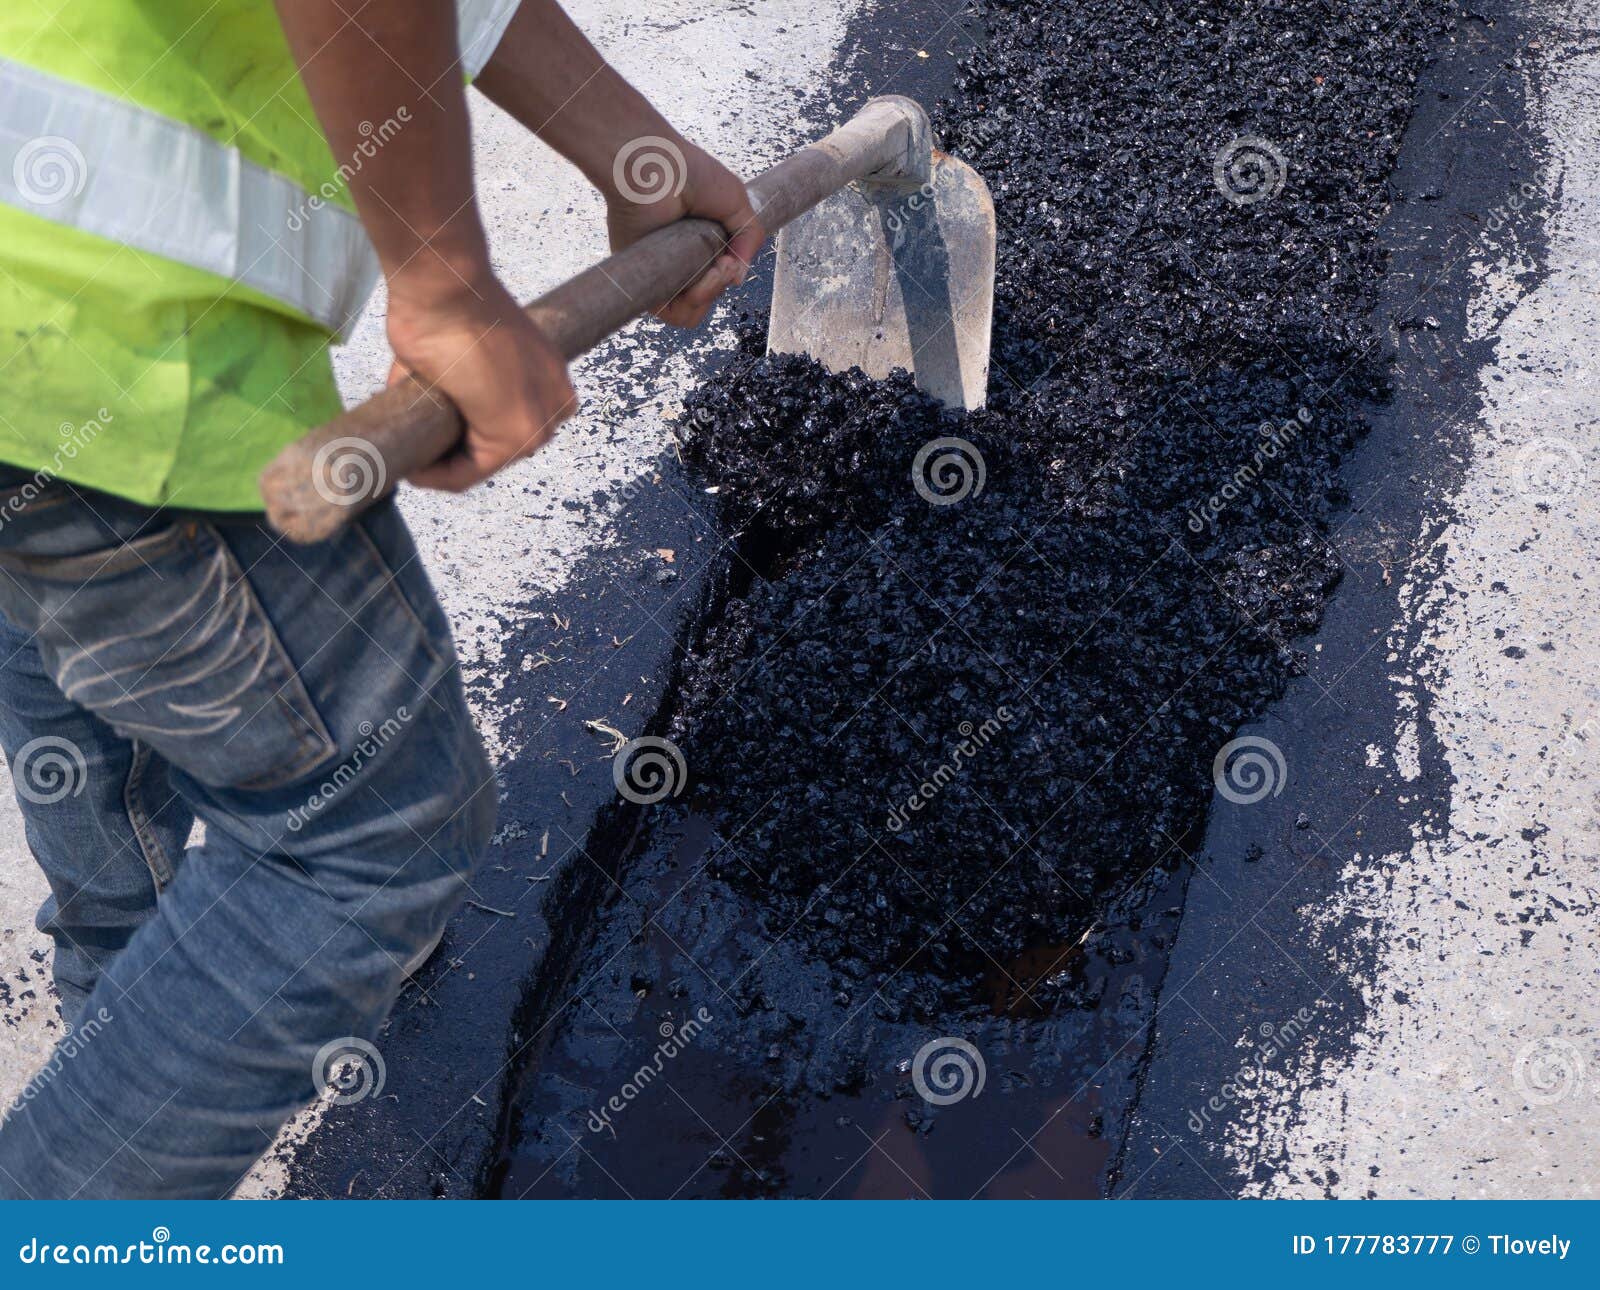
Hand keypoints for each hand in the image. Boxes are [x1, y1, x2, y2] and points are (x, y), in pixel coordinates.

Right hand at [385, 266, 576, 492]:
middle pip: (497, 447)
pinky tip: (414, 470)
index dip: (464, 439)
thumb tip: (422, 403)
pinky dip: (438, 476)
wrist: (448, 288)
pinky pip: (470, 473)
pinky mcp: (518, 435)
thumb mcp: (463, 349)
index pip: (506, 424)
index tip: (432, 444)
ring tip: (413, 459)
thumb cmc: (446, 307)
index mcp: (549, 378)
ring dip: (444, 466)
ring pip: (484, 463)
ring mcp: (542, 421)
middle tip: (419, 453)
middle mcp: (556, 402)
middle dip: (454, 454)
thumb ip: (456, 382)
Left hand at [605, 137, 765, 328]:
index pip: (718, 277)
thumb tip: (739, 277)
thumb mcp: (738, 203)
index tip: (730, 257)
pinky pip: (671, 313)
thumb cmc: (689, 172)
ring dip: (710, 295)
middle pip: (708, 297)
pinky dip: (691, 304)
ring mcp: (662, 271)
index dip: (729, 274)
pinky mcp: (645, 279)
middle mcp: (679, 259)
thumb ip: (749, 238)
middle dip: (721, 284)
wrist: (654, 166)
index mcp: (699, 243)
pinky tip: (698, 281)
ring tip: (713, 269)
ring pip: (692, 312)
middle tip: (722, 263)